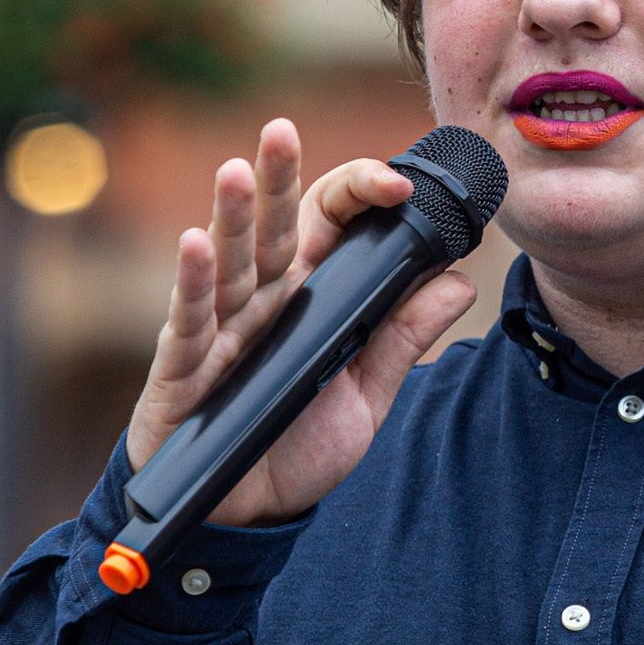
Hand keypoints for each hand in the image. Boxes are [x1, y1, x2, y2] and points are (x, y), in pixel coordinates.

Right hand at [124, 118, 477, 526]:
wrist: (248, 515)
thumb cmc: (298, 444)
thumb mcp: (368, 393)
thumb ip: (405, 336)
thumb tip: (458, 279)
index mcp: (310, 293)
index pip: (332, 224)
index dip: (361, 196)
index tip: (400, 186)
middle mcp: (264, 298)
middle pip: (272, 225)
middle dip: (277, 176)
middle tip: (282, 129)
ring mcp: (222, 327)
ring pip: (228, 260)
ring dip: (231, 215)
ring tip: (238, 170)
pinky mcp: (185, 365)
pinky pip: (191, 319)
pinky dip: (192, 281)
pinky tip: (193, 243)